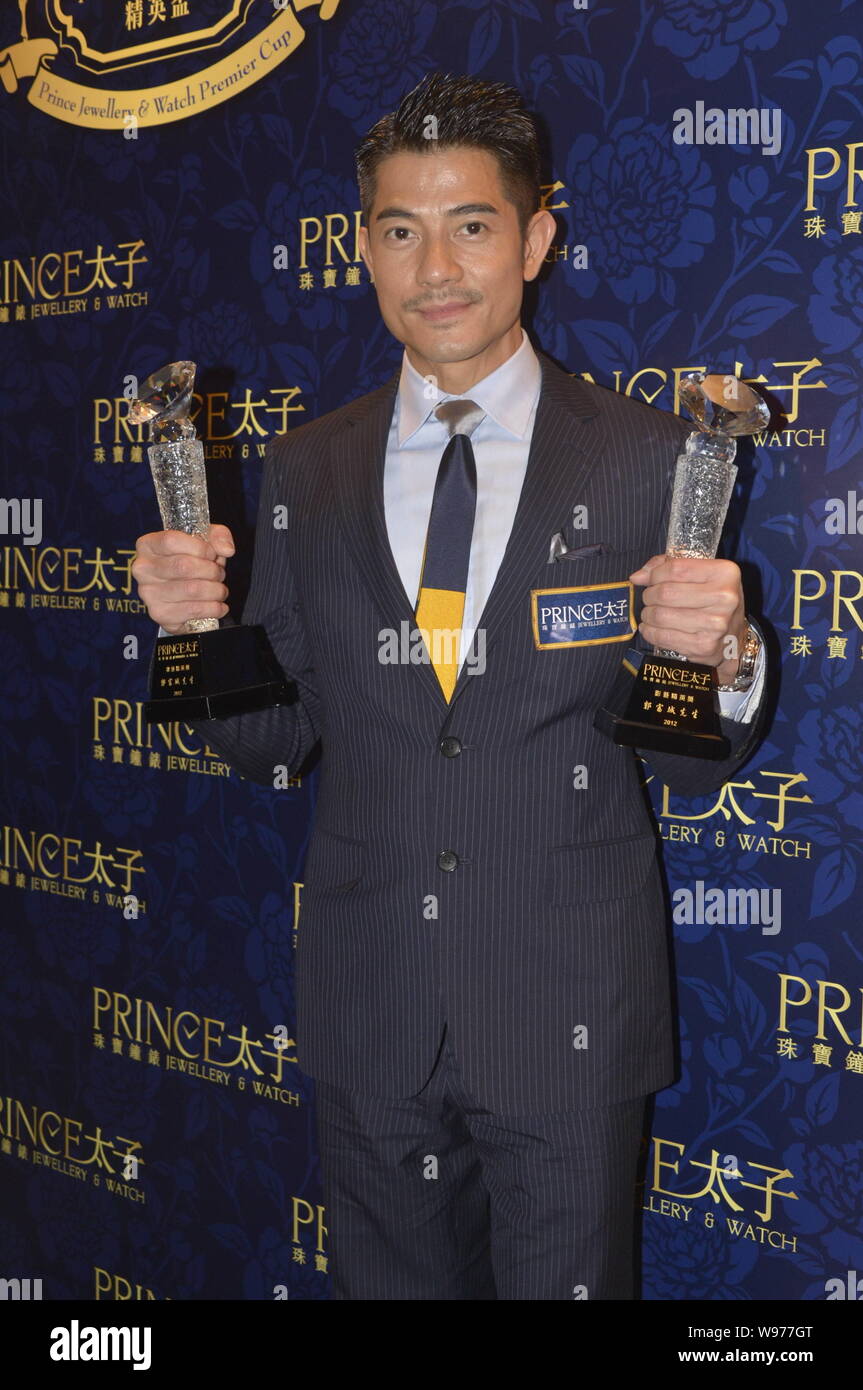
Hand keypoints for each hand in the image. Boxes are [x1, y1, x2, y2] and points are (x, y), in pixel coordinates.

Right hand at [132, 524, 234, 633]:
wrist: (183, 593)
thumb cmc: (192, 561)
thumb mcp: (206, 540)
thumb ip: (219, 536)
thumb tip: (226, 550)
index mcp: (148, 545)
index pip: (171, 541)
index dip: (199, 547)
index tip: (212, 554)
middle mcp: (142, 569)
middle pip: (184, 566)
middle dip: (211, 571)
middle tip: (219, 574)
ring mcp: (148, 593)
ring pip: (192, 589)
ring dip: (215, 590)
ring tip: (219, 589)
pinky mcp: (160, 614)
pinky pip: (194, 610)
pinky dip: (214, 608)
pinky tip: (217, 605)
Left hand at [628, 554, 746, 683]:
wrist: (734, 639)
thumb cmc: (714, 601)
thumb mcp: (703, 575)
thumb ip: (669, 567)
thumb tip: (637, 577)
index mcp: (725, 573)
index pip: (676, 568)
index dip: (655, 574)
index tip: (650, 580)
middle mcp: (724, 598)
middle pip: (665, 593)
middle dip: (649, 596)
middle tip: (649, 599)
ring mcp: (715, 624)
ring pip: (660, 616)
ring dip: (648, 615)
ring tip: (650, 614)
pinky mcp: (703, 646)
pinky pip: (663, 637)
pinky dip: (650, 632)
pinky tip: (651, 628)